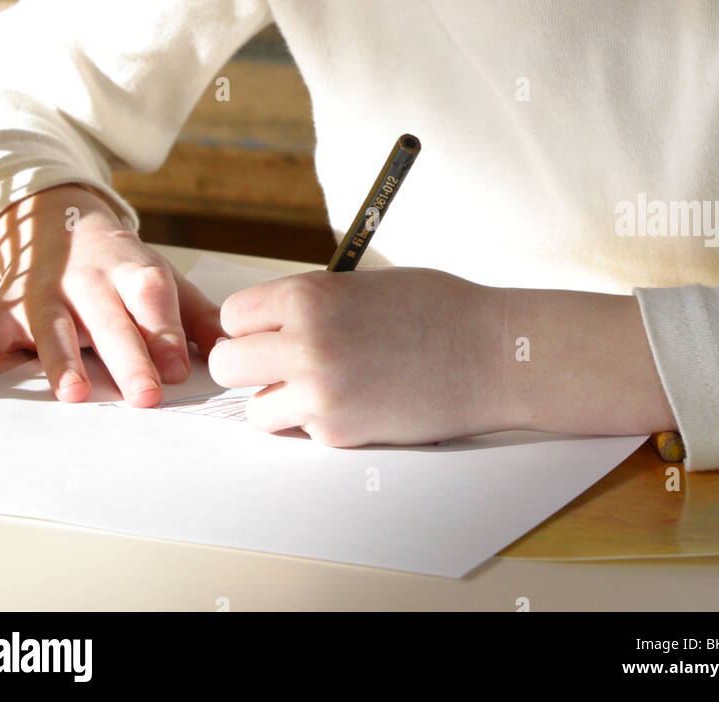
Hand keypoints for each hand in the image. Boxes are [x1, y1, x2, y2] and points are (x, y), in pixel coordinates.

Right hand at [0, 183, 223, 406]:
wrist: (59, 218)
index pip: (152, 298)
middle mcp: (90, 281)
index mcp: (133, 271)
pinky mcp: (9, 305)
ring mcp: (47, 292)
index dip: (165, 331)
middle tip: (145, 396)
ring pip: (55, 327)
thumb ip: (196, 315)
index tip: (180, 368)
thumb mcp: (162, 276)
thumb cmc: (121, 263)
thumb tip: (233, 350)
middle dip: (128, 358)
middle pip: (110, 320)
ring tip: (72, 394)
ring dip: (62, 360)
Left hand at [207, 267, 506, 446]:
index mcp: (308, 296)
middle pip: (227, 364)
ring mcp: (319, 394)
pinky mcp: (339, 434)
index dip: (250, 324)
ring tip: (320, 384)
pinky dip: (316, 422)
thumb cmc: (436, 309)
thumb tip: (267, 325)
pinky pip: (299, 432)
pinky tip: (356, 400)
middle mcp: (305, 344)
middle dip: (248, 365)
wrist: (491, 354)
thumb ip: (311, 302)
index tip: (270, 329)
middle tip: (278, 363)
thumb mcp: (361, 285)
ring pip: (256, 409)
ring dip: (278, 399)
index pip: (233, 316)